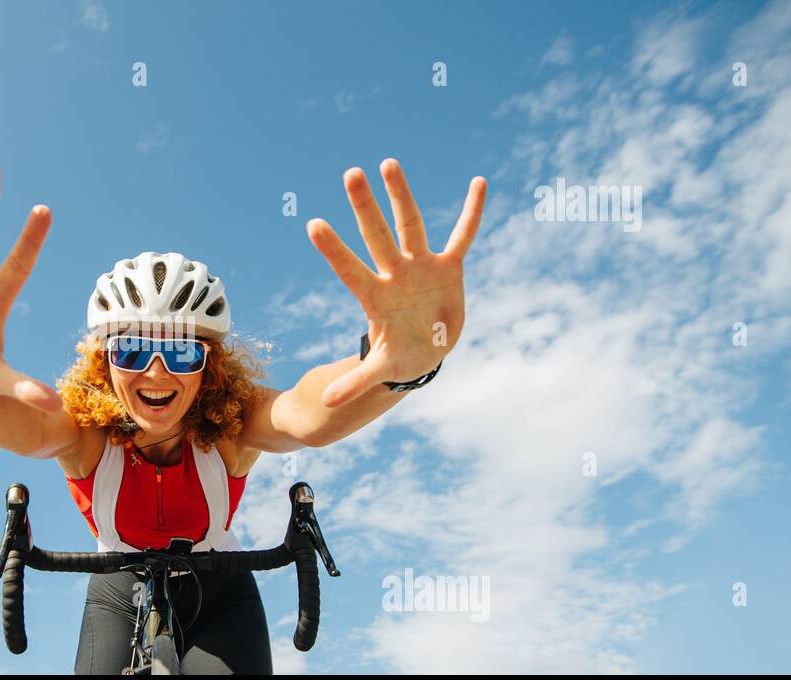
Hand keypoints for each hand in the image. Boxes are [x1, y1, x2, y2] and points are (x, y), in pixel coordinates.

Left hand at [306, 159, 486, 406]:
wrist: (427, 351)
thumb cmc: (400, 357)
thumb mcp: (382, 370)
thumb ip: (357, 381)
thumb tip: (328, 404)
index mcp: (376, 296)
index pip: (349, 268)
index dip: (333, 250)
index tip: (312, 224)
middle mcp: (395, 273)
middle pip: (377, 235)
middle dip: (365, 206)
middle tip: (350, 172)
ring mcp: (421, 266)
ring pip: (411, 223)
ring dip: (401, 195)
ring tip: (388, 162)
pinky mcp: (449, 266)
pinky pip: (463, 235)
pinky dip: (472, 212)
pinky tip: (479, 182)